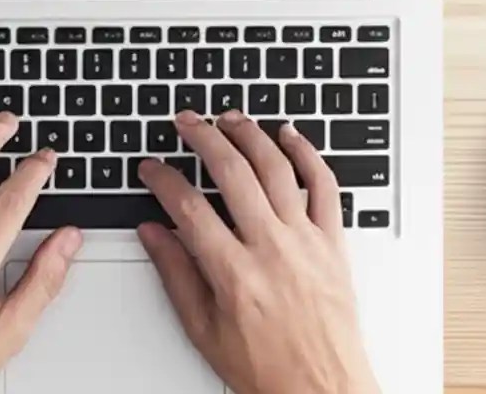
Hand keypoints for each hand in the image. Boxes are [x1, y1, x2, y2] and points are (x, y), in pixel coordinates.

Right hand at [137, 110, 379, 393]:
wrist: (323, 388)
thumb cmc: (267, 368)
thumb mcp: (204, 330)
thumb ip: (176, 275)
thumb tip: (153, 233)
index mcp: (234, 274)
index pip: (188, 208)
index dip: (163, 179)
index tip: (152, 167)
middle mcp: (271, 249)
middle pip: (232, 172)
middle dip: (203, 137)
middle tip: (186, 122)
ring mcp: (306, 241)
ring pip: (277, 168)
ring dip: (250, 135)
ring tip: (229, 118)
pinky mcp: (333, 242)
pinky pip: (324, 185)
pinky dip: (308, 154)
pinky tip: (289, 135)